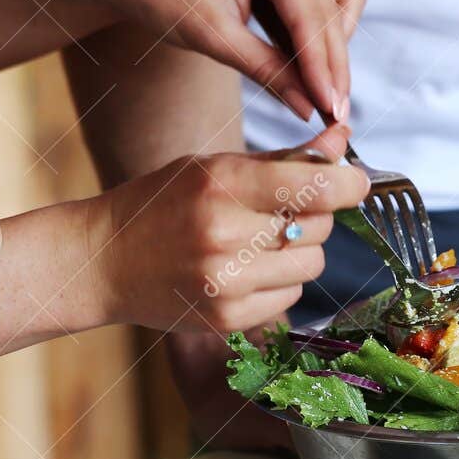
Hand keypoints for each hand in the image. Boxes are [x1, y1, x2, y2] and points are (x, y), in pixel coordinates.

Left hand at [83, 0, 363, 122]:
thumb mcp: (214, 38)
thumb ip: (267, 71)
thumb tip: (308, 108)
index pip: (311, 17)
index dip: (324, 69)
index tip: (332, 112)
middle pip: (332, 14)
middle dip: (333, 67)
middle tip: (334, 117)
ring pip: (338, 7)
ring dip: (332, 50)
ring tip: (321, 95)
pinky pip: (321, 5)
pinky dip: (318, 38)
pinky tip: (306, 72)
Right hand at [87, 125, 368, 333]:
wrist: (103, 262)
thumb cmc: (161, 205)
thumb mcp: (213, 168)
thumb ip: (282, 160)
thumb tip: (342, 141)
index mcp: (220, 184)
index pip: (313, 186)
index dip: (348, 185)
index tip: (356, 184)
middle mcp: (224, 233)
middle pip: (318, 227)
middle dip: (314, 217)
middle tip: (284, 213)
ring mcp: (226, 281)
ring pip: (311, 265)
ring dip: (299, 252)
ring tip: (261, 243)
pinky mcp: (227, 317)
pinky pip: (290, 297)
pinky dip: (279, 283)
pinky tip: (246, 272)